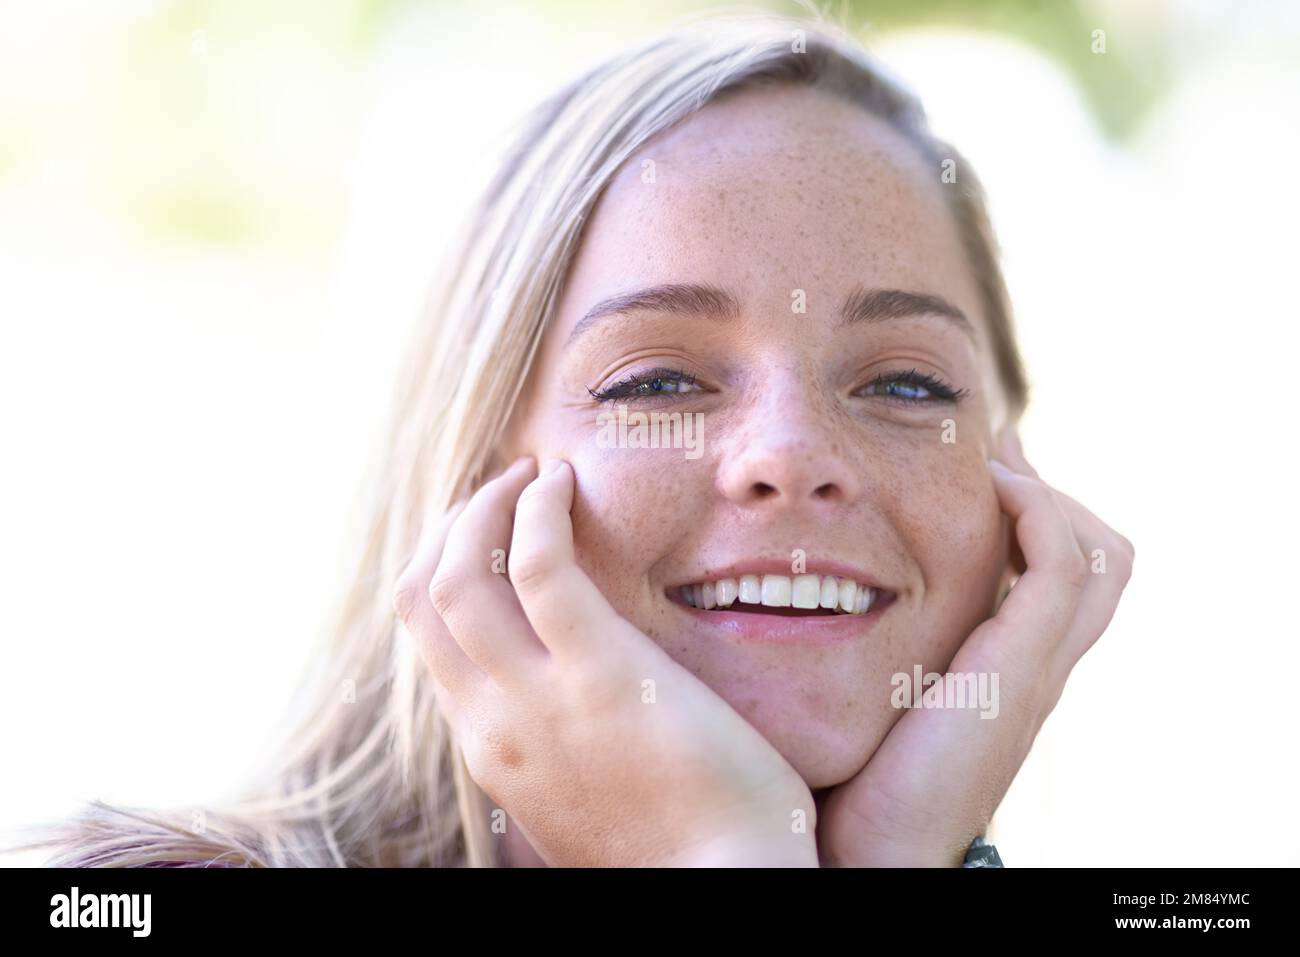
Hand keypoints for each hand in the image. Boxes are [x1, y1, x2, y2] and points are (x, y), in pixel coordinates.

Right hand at [393, 455, 819, 866]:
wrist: (728, 889)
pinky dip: (537, 509)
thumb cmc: (683, 844)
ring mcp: (537, 702)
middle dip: (451, 527)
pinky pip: (541, 567)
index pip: (431, 641)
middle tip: (500, 487)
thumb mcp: (585, 797)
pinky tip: (562, 481)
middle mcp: (492, 725)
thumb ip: (556, 744)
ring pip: (458, 576)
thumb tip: (563, 701)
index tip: (486, 530)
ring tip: (530, 473)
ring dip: (484, 506)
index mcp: (491, 751)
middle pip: (423, 598)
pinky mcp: (602, 675)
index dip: (446, 569)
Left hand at [815, 430, 1133, 865]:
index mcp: (1009, 670)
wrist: (869, 849)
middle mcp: (1037, 666)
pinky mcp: (1021, 667)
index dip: (1033, 515)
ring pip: (1099, 554)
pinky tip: (985, 484)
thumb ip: (873, 650)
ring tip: (989, 459)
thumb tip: (808, 598)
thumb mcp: (871, 694)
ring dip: (1047, 493)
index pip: (1061, 575)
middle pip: (1100, 559)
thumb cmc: (851, 781)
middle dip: (1051, 493)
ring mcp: (1036, 667)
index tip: (979, 468)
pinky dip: (1034, 509)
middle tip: (991, 452)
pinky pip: (1059, 565)